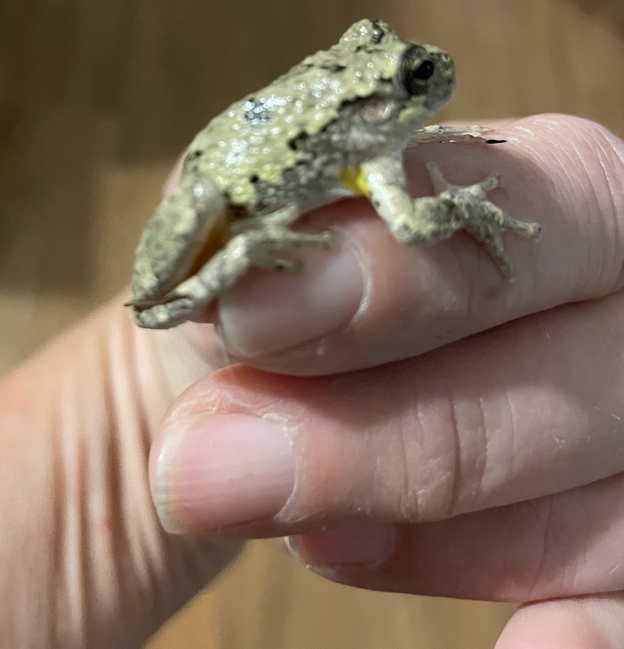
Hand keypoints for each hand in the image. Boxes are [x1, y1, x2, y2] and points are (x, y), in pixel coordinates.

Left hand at [149, 114, 623, 648]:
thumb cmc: (290, 284)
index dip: (390, 273)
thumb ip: (273, 229)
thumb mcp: (271, 231)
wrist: (280, 368)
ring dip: (420, 528)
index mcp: (564, 184)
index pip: (520, 210)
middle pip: (553, 371)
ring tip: (294, 527)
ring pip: (588, 504)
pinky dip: (582, 635)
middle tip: (203, 461)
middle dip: (371, 430)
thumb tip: (250, 281)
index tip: (251, 315)